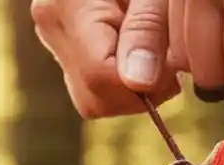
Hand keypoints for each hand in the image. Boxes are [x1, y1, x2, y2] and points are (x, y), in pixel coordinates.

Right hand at [31, 0, 179, 118]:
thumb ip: (147, 29)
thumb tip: (140, 84)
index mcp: (69, 7)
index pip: (101, 77)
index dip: (143, 86)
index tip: (173, 69)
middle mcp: (50, 25)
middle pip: (93, 98)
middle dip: (137, 93)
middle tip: (165, 62)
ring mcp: (52, 37)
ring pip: (90, 98)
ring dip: (129, 88)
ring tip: (150, 48)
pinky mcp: (62, 44)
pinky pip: (89, 84)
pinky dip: (118, 78)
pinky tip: (135, 48)